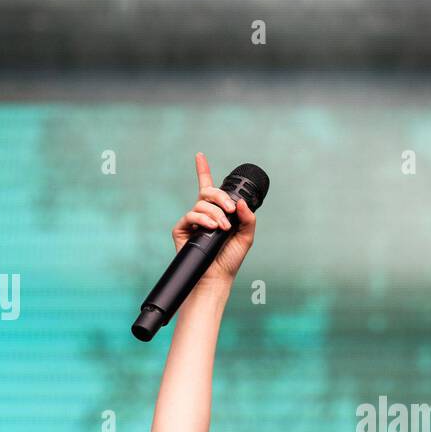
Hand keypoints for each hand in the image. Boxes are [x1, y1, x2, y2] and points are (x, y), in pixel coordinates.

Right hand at [170, 152, 257, 284]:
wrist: (217, 276)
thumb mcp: (246, 236)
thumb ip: (248, 218)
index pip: (208, 187)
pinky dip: (204, 218)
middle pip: (208, 191)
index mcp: (216, 212)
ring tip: (224, 228)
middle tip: (232, 211)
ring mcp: (192, 220)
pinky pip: (192, 214)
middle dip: (222, 198)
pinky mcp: (182, 229)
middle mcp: (202, 213)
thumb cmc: (230, 258)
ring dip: (216, 213)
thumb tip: (241, 203)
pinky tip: (211, 227)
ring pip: (202, 203)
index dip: (202, 170)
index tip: (199, 155)